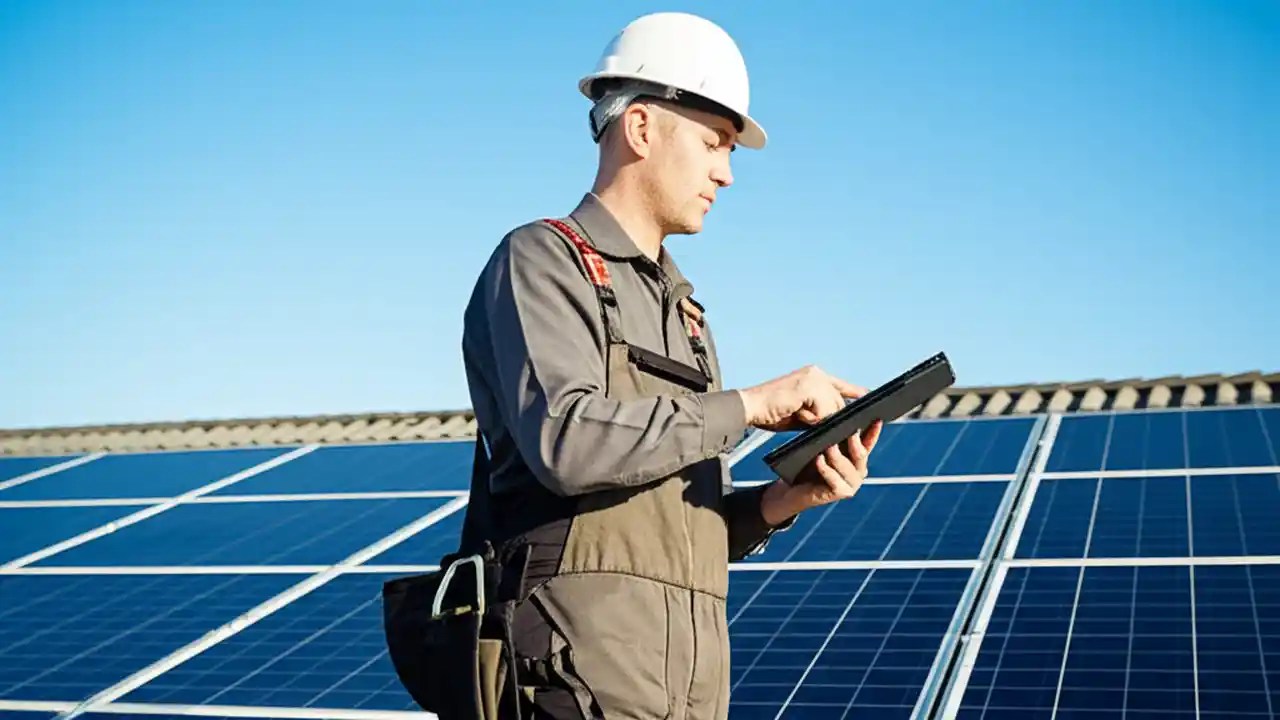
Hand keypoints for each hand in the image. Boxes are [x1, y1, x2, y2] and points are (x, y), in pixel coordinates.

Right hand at [737, 365, 866, 431]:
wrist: (750, 407)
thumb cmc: (772, 412)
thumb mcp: (802, 413)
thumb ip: (820, 414)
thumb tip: (837, 424)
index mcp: (813, 375)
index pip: (840, 385)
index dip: (854, 391)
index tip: (867, 396)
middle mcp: (815, 373)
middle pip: (839, 401)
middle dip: (836, 417)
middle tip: (819, 427)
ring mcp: (812, 378)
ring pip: (833, 407)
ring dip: (820, 419)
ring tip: (800, 417)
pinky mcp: (808, 386)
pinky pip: (824, 410)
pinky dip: (813, 418)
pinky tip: (799, 415)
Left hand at [759, 419, 883, 524]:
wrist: (795, 489)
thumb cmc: (808, 465)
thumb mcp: (821, 446)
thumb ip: (832, 436)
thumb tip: (835, 417)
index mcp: (857, 458)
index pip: (869, 442)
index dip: (874, 431)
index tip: (877, 419)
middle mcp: (858, 471)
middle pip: (861, 455)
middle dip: (855, 443)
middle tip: (850, 432)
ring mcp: (851, 484)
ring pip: (848, 468)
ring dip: (837, 456)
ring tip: (829, 446)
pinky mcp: (840, 493)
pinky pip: (835, 481)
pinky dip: (826, 470)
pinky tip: (819, 460)